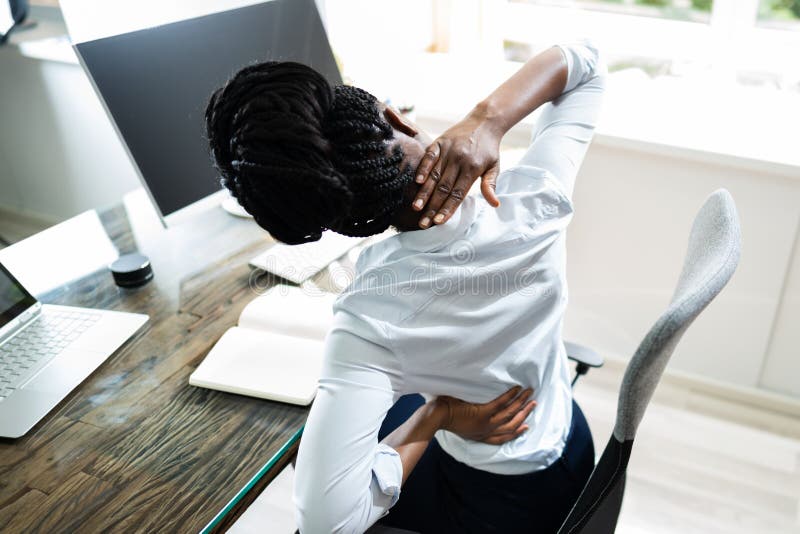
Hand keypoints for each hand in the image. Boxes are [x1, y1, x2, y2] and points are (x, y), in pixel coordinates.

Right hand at [412, 111, 502, 227]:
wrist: (485, 121)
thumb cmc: (489, 148)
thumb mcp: (495, 166)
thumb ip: (490, 185)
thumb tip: (495, 204)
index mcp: (472, 169)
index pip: (458, 194)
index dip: (448, 209)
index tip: (439, 222)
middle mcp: (459, 160)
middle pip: (443, 188)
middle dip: (432, 207)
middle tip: (423, 223)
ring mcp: (448, 150)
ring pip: (434, 175)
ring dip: (424, 192)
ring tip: (416, 207)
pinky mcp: (440, 142)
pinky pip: (429, 156)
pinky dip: (423, 168)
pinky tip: (417, 181)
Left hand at [435, 386, 535, 444]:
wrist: (435, 416)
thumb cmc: (444, 416)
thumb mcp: (461, 425)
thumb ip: (471, 421)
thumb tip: (475, 410)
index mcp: (480, 436)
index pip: (502, 437)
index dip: (516, 432)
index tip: (526, 426)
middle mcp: (485, 432)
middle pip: (511, 425)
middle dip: (524, 415)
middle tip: (533, 405)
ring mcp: (485, 423)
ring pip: (509, 414)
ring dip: (521, 403)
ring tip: (530, 394)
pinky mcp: (482, 413)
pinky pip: (501, 404)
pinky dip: (510, 396)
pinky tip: (517, 389)